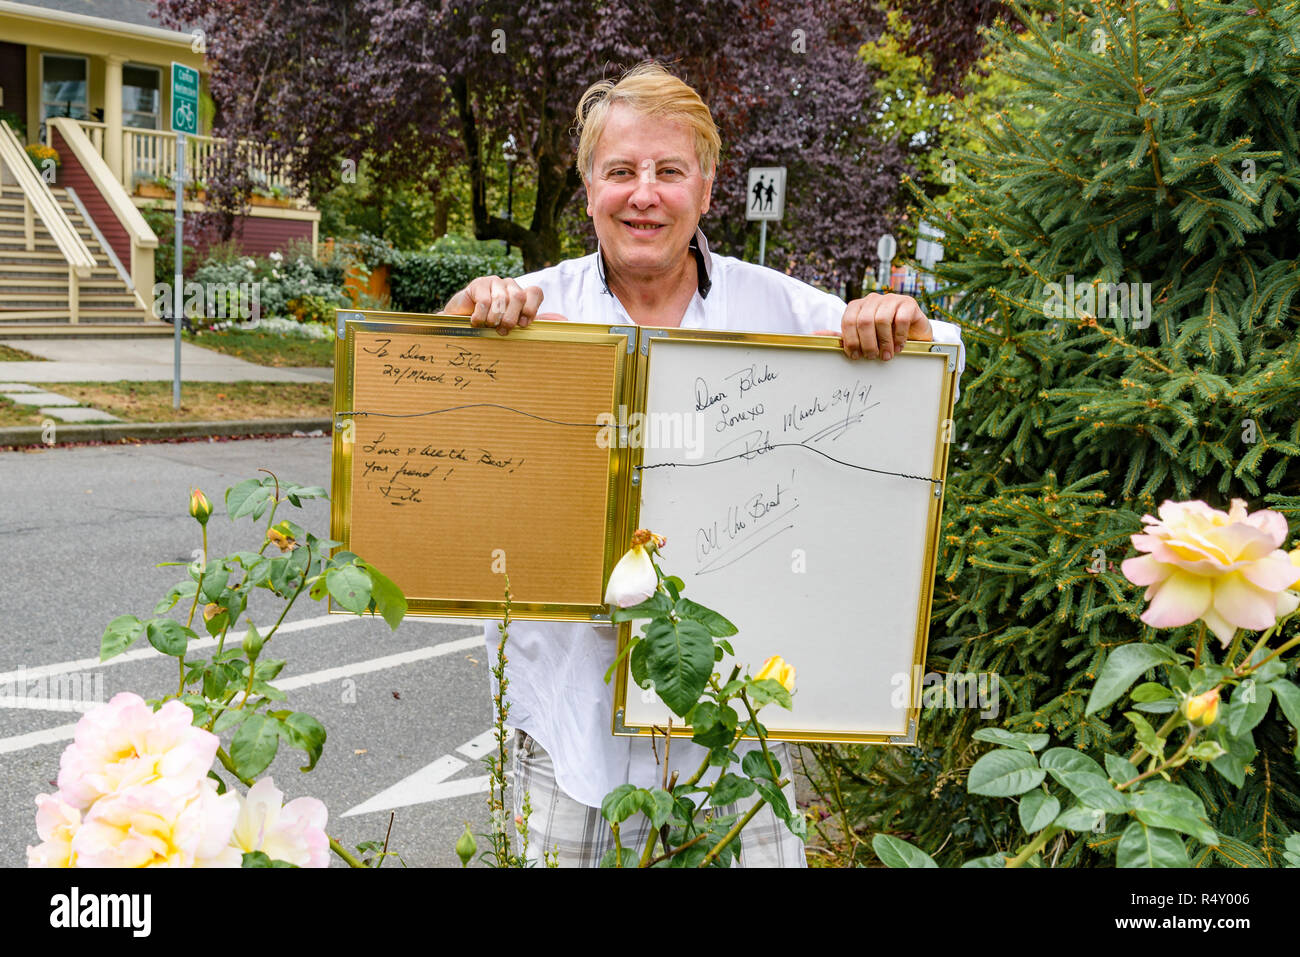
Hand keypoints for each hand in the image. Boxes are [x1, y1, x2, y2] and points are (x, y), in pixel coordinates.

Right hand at [442, 275, 566, 334]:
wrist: (462, 320)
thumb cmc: (492, 324)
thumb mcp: (515, 325)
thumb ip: (538, 322)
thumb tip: (565, 320)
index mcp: (522, 294)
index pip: (535, 293)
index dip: (531, 309)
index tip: (524, 325)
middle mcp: (510, 285)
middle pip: (519, 297)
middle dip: (511, 318)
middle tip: (503, 330)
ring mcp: (494, 282)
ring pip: (501, 300)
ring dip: (495, 319)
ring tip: (489, 327)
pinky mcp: (478, 283)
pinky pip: (484, 301)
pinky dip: (481, 316)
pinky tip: (476, 322)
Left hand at [815, 292, 931, 359]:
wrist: (911, 332)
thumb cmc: (882, 335)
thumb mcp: (859, 337)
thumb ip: (840, 337)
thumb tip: (813, 335)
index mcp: (857, 306)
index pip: (848, 320)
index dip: (851, 341)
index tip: (856, 356)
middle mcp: (873, 299)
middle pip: (864, 321)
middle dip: (867, 343)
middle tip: (872, 357)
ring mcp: (891, 299)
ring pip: (882, 320)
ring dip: (884, 342)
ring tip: (887, 355)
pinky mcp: (908, 303)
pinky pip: (901, 319)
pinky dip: (899, 336)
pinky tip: (899, 346)